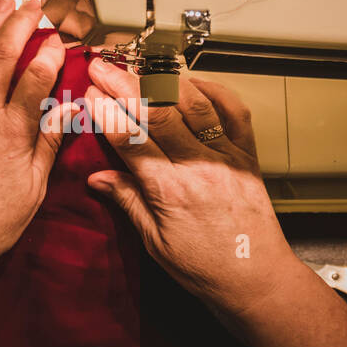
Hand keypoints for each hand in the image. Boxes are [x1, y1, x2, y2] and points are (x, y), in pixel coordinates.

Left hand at [0, 0, 69, 275]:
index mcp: (11, 133)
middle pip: (3, 54)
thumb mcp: (33, 189)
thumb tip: (65, 110)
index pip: (36, 76)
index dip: (50, 52)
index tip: (60, 40)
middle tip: (36, 6)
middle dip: (22, 22)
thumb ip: (48, 143)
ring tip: (4, 3)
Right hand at [85, 58, 304, 319]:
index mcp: (170, 192)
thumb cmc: (206, 269)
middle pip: (157, 113)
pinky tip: (191, 81)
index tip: (90, 94)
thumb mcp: (155, 243)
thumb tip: (96, 177)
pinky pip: (233, 111)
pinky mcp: (247, 156)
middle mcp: (199, 167)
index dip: (107, 112)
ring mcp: (226, 157)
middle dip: (125, 86)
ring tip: (139, 67)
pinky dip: (213, 90)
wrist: (256, 279)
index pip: (131, 140)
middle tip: (103, 68)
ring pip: (193, 104)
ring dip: (162, 80)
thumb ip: (128, 203)